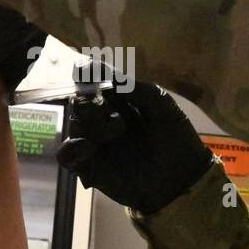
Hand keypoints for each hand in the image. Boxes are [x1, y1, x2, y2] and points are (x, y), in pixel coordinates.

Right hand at [57, 81, 214, 213]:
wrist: (181, 179)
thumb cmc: (176, 139)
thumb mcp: (163, 106)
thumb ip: (138, 89)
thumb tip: (112, 78)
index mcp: (121, 101)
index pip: (96, 82)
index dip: (88, 74)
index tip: (85, 69)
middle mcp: (104, 118)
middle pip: (80, 101)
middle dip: (89, 100)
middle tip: (107, 108)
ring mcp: (95, 142)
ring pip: (74, 124)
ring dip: (88, 123)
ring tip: (114, 131)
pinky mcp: (90, 166)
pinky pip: (66, 155)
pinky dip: (71, 148)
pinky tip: (88, 147)